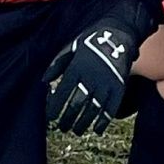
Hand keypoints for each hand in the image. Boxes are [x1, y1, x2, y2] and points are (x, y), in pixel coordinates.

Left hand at [45, 20, 138, 135]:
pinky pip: (111, 108)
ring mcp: (107, 83)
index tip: (50, 117)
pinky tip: (97, 129)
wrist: (119, 33)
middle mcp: (91, 77)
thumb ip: (57, 64)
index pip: (62, 92)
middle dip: (68, 119)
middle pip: (77, 104)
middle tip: (63, 127)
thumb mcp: (71, 47)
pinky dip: (104, 121)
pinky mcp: (119, 86)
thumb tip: (44, 81)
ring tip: (76, 130)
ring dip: (83, 123)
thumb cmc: (91, 40)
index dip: (55, 107)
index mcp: (77, 67)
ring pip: (93, 109)